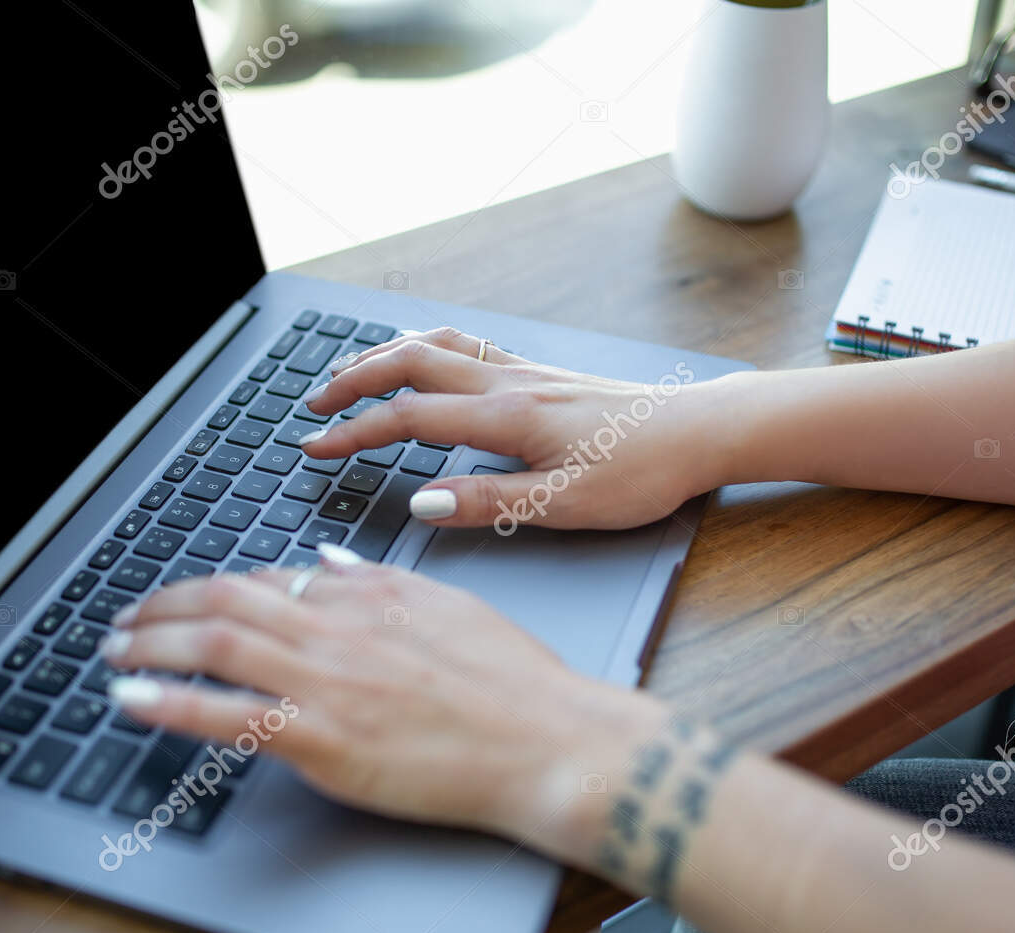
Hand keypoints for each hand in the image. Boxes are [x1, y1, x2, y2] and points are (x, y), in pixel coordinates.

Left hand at [99, 550, 666, 844]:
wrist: (551, 740)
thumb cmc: (516, 685)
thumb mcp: (448, 606)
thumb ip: (379, 581)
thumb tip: (327, 559)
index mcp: (369, 594)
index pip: (268, 579)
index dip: (211, 588)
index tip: (184, 602)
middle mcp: (339, 628)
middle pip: (226, 600)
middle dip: (162, 607)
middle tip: (125, 623)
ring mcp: (328, 682)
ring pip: (216, 643)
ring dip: (151, 644)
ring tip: (114, 653)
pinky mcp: (325, 739)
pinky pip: (229, 714)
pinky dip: (171, 703)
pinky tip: (132, 701)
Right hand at [298, 326, 731, 531]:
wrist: (702, 431)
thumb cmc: (644, 471)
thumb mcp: (567, 505)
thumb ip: (490, 503)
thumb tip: (423, 503)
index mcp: (508, 418)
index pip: (409, 419)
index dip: (355, 433)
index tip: (314, 448)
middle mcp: (510, 382)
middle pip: (410, 363)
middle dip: (352, 380)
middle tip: (312, 404)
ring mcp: (526, 372)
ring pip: (437, 344)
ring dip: (385, 355)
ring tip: (349, 373)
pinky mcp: (543, 374)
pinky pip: (467, 345)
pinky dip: (425, 346)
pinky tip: (423, 357)